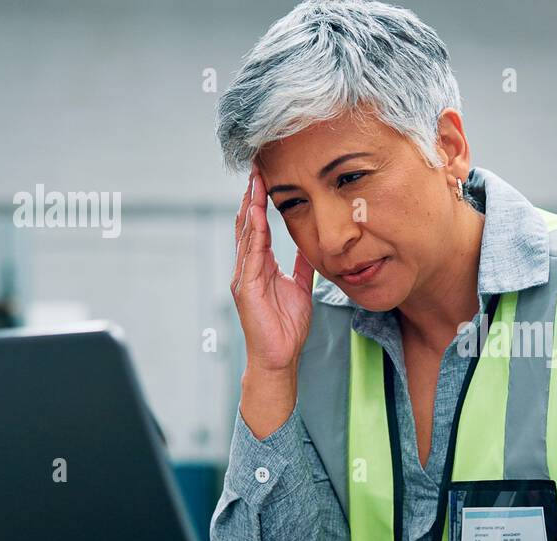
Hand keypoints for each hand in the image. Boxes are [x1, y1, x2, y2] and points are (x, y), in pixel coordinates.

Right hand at [232, 162, 314, 436]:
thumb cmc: (287, 326)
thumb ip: (303, 265)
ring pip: (246, 235)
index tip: (264, 178)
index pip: (258, 227)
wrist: (280, 356)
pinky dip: (252, 234)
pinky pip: (250, 255)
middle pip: (247, 225)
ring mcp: (244, 277)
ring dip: (249, 208)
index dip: (259, 202)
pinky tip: (254, 216)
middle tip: (255, 169)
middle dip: (250, 197)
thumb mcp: (301, 287)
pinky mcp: (246, 288)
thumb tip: (311, 245)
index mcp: (260, 266)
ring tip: (254, 184)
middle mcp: (248, 268)